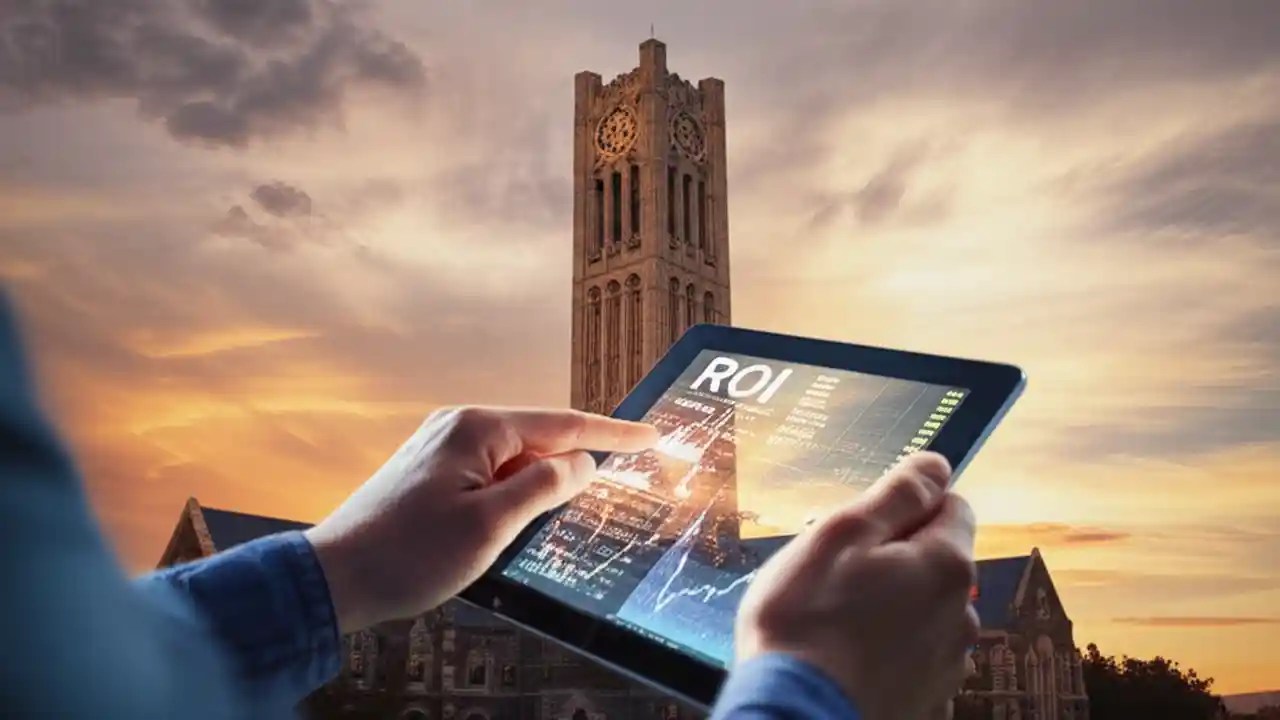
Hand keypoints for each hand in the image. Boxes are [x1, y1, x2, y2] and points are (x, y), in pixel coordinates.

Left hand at [304, 406, 657, 633]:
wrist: (335, 576)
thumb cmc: (408, 555)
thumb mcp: (491, 526)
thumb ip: (544, 487)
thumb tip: (583, 462)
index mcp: (478, 428)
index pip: (563, 424)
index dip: (613, 433)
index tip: (652, 435)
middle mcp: (460, 425)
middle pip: (539, 439)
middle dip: (571, 466)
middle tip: (601, 493)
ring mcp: (442, 446)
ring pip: (515, 459)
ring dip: (536, 488)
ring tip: (536, 526)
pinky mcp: (432, 470)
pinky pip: (490, 472)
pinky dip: (511, 494)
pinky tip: (508, 525)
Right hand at [734, 452, 978, 719]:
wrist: (795, 715)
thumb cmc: (806, 623)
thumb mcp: (840, 534)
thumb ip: (896, 495)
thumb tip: (937, 465)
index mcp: (945, 565)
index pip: (953, 505)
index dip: (907, 506)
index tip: (865, 524)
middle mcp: (959, 613)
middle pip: (935, 561)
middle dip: (894, 559)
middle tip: (836, 575)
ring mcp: (946, 663)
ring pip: (922, 611)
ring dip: (890, 607)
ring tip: (835, 622)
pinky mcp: (926, 700)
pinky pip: (911, 656)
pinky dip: (886, 651)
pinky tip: (846, 657)